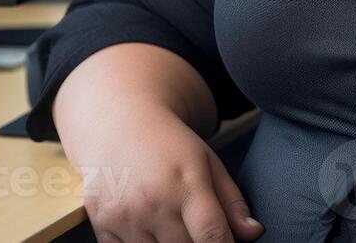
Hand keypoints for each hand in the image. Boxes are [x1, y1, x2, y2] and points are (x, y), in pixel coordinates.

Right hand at [71, 101, 264, 242]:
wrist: (117, 124)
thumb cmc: (170, 146)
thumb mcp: (208, 162)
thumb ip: (232, 201)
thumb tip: (254, 233)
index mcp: (186, 184)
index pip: (211, 235)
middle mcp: (153, 203)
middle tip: (203, 230)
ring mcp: (124, 218)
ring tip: (176, 224)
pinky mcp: (102, 227)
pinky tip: (151, 229)